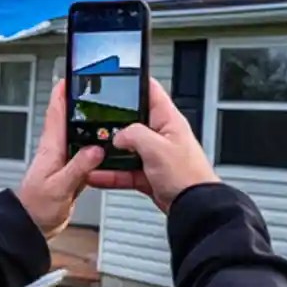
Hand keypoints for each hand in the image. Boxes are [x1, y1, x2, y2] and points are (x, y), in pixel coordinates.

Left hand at [16, 81, 104, 239]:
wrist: (31, 227)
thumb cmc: (36, 208)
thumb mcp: (59, 187)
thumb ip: (78, 167)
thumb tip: (95, 149)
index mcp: (51, 149)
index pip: (56, 112)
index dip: (63, 92)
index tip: (71, 75)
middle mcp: (57, 151)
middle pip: (68, 119)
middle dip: (79, 101)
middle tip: (93, 86)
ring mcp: (64, 161)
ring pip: (78, 135)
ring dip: (88, 123)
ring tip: (104, 111)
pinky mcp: (71, 173)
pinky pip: (85, 154)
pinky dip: (95, 146)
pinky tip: (106, 145)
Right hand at [88, 78, 218, 213]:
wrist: (194, 207)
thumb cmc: (188, 176)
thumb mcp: (157, 148)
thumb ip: (134, 135)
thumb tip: (119, 135)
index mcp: (169, 121)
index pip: (152, 92)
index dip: (135, 82)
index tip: (117, 78)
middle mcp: (162, 136)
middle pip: (133, 122)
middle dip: (113, 123)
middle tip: (95, 121)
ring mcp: (155, 156)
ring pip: (126, 149)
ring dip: (109, 152)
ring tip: (92, 151)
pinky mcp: (149, 175)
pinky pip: (125, 171)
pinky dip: (111, 173)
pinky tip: (97, 175)